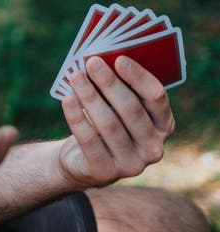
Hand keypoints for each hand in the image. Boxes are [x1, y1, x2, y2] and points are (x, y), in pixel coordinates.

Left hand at [57, 56, 174, 188]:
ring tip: (75, 76)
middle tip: (91, 63)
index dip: (138, 77)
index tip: (119, 59)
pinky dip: (77, 118)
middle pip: (132, 109)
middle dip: (110, 83)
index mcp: (164, 125)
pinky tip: (67, 99)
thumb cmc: (105, 119)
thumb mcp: (116, 105)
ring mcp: (132, 165)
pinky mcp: (106, 173)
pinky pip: (90, 142)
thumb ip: (118, 85)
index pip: (157, 97)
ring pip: (109, 124)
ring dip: (90, 96)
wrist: (83, 159)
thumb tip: (102, 58)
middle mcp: (153, 148)